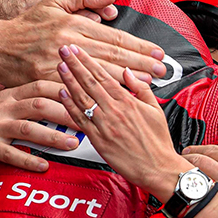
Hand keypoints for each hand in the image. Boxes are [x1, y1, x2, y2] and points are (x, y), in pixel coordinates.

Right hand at [0, 0, 166, 86]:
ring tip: (149, 83)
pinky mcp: (49, 84)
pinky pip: (80, 92)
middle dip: (141, 64)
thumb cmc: (28, 24)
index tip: (157, 52)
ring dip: (128, 80)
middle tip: (162, 70)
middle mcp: (67, 45)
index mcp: (72, 25)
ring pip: (100, 75)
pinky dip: (100, 96)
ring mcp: (58, 66)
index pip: (114, 38)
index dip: (139, 46)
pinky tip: (115, 98)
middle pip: (112, 57)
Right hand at [0, 80, 81, 173]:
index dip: (63, 89)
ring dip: (53, 136)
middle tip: (88, 121)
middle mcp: (2, 107)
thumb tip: (54, 92)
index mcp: (9, 95)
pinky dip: (29, 160)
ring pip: (28, 128)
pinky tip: (45, 166)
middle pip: (39, 105)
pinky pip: (10, 154)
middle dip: (66, 112)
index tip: (85, 95)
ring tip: (73, 144)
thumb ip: (23, 99)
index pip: (40, 86)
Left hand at [55, 44, 188, 199]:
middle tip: (63, 49)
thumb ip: (141, 89)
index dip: (88, 61)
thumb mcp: (155, 109)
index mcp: (128, 101)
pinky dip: (70, 105)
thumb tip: (128, 73)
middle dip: (75, 64)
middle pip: (89, 82)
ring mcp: (104, 125)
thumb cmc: (158, 142)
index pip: (104, 75)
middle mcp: (114, 110)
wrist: (158, 168)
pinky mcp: (98, 140)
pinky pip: (80, 119)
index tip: (78, 50)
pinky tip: (61, 94)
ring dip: (69, 80)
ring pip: (82, 98)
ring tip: (59, 66)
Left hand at [184, 129, 217, 217]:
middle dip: (188, 157)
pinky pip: (196, 194)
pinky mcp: (215, 208)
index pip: (213, 149)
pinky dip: (189, 189)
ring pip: (195, 175)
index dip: (199, 148)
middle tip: (182, 159)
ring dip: (186, 171)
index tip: (192, 150)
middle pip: (200, 160)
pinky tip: (186, 189)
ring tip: (181, 172)